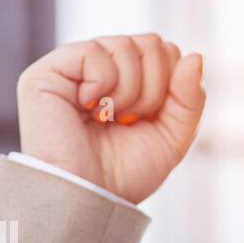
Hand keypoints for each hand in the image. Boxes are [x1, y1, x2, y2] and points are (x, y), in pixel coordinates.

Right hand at [16, 34, 206, 204]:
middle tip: (127, 121)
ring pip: (127, 45)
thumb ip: (189, 99)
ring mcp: (73, 66)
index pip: (168, 53)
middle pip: (152, 43)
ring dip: (129, 92)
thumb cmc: (124, 175)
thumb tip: (196, 56)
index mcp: (127, 80)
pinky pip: (95, 52)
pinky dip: (102, 85)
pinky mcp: (48, 71)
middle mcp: (100, 67)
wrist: (87, 198)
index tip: (149, 120)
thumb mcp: (172, 138)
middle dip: (153, 90)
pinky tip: (87, 108)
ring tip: (106, 118)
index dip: (172, 86)